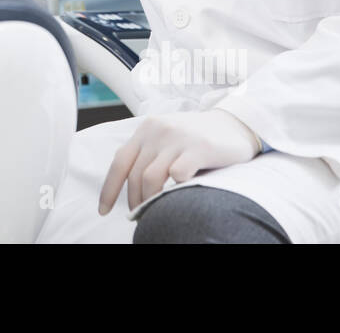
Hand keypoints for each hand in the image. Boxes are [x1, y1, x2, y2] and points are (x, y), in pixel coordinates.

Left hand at [98, 109, 261, 214]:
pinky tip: (181, 193)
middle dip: (136, 201)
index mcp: (146, 130)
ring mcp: (178, 137)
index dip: (108, 189)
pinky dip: (176, 188)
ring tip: (158, 210)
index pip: (119, 162)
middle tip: (142, 215)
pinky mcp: (199, 147)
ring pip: (152, 178)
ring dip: (152, 200)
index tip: (103, 210)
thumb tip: (133, 190)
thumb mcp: (167, 138)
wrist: (236, 124)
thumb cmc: (198, 138)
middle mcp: (158, 130)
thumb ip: (150, 155)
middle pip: (136, 175)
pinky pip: (178, 174)